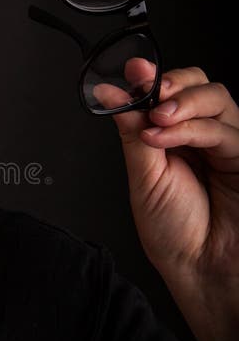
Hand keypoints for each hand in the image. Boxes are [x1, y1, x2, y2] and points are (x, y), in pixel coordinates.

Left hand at [106, 61, 238, 290]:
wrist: (199, 270)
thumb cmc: (174, 233)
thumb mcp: (143, 176)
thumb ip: (133, 132)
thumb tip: (112, 96)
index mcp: (176, 138)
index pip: (172, 92)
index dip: (153, 78)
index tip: (132, 71)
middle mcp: (203, 137)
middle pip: (201, 84)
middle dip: (174, 82)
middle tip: (149, 91)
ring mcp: (227, 146)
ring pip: (217, 98)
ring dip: (182, 103)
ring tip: (157, 122)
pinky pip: (225, 130)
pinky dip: (192, 129)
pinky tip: (164, 138)